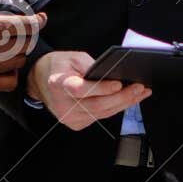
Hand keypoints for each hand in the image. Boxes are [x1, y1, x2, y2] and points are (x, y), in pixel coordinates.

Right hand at [0, 0, 45, 92]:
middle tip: (20, 30)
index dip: (38, 20)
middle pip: (27, 44)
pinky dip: (11, 73)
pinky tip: (2, 65)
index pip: (28, 25)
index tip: (40, 17)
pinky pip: (9, 81)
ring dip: (18, 52)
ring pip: (19, 61)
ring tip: (9, 45)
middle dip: (27, 35)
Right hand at [28, 50, 149, 130]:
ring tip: (140, 93)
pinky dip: (116, 108)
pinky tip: (128, 100)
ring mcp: (69, 117)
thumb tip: (115, 75)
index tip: (118, 83)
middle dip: (121, 97)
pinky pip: (100, 117)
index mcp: (58, 83)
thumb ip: (92, 66)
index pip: (81, 89)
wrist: (42, 80)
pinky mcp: (76, 124)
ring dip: (124, 104)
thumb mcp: (74, 57)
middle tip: (139, 87)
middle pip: (96, 105)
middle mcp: (62, 104)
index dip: (101, 88)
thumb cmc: (60, 66)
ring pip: (102, 113)